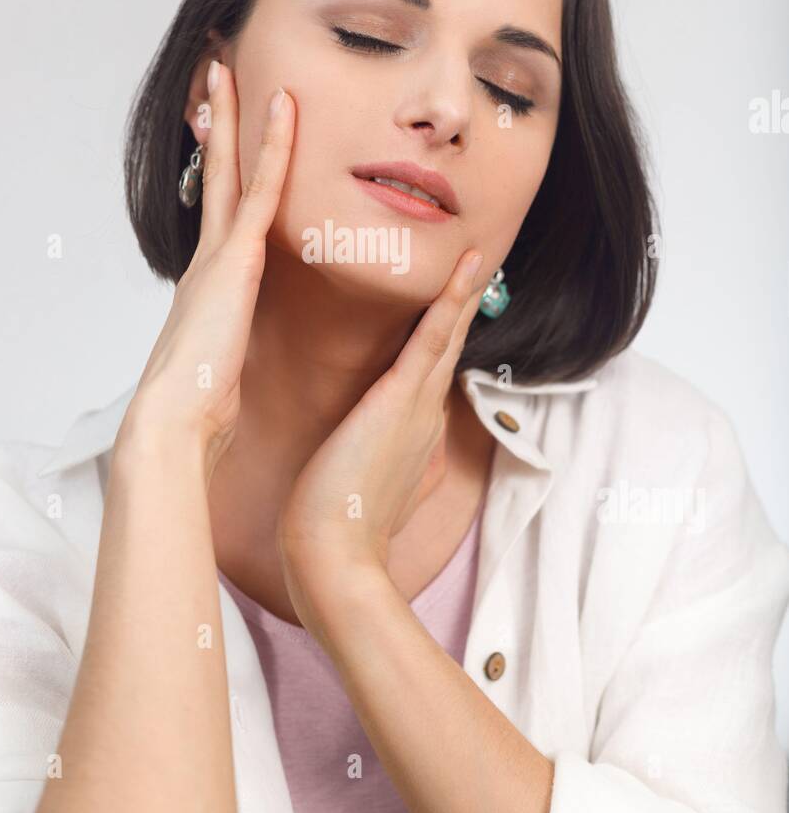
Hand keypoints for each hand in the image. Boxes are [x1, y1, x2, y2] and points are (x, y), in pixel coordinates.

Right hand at [127, 59, 294, 472]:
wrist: (175, 420)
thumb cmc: (197, 409)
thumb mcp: (220, 372)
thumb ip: (227, 353)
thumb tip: (228, 362)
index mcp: (208, 288)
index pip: (220, 218)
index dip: (222, 177)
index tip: (222, 144)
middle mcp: (209, 261)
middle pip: (216, 180)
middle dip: (216, 129)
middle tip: (215, 81)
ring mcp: (220, 254)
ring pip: (232, 171)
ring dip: (234, 119)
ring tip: (230, 70)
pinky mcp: (236, 257)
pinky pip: (262, 188)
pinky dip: (273, 145)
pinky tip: (283, 108)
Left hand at [276, 247, 485, 623]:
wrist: (335, 558)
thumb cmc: (336, 530)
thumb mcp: (360, 490)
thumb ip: (374, 469)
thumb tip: (377, 463)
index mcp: (412, 433)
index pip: (428, 374)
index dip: (441, 337)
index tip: (449, 308)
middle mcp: (424, 415)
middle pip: (447, 348)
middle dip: (463, 307)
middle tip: (478, 263)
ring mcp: (418, 406)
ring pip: (447, 335)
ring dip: (464, 292)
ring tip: (478, 253)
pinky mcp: (402, 400)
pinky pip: (433, 339)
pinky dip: (452, 300)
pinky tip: (465, 267)